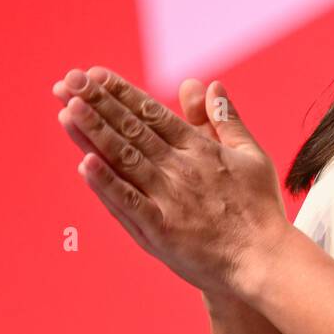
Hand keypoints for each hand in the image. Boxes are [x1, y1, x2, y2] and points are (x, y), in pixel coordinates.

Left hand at [51, 66, 289, 299]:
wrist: (265, 259)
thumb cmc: (259, 208)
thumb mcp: (250, 154)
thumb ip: (225, 119)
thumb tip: (209, 84)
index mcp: (199, 149)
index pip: (152, 113)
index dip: (121, 92)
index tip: (95, 74)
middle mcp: (180, 168)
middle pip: (132, 129)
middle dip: (98, 103)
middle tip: (70, 80)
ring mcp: (168, 199)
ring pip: (124, 159)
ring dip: (94, 133)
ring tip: (68, 109)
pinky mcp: (160, 231)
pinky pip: (128, 203)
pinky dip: (106, 184)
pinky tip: (84, 164)